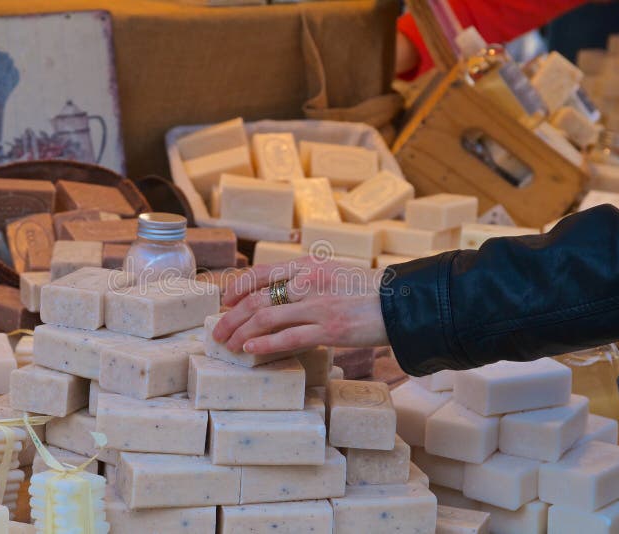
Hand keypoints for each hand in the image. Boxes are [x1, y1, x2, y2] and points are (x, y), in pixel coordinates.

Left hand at [212, 257, 389, 354]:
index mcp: (307, 265)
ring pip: (266, 318)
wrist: (401, 302)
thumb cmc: (366, 291)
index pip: (261, 273)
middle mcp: (308, 281)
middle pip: (256, 298)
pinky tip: (250, 350)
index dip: (237, 287)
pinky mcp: (329, 329)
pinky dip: (264, 344)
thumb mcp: (331, 273)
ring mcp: (317, 305)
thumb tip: (276, 298)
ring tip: (228, 344)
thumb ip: (305, 280)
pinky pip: (288, 338)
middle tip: (217, 332)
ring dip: (241, 332)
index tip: (224, 301)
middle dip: (231, 317)